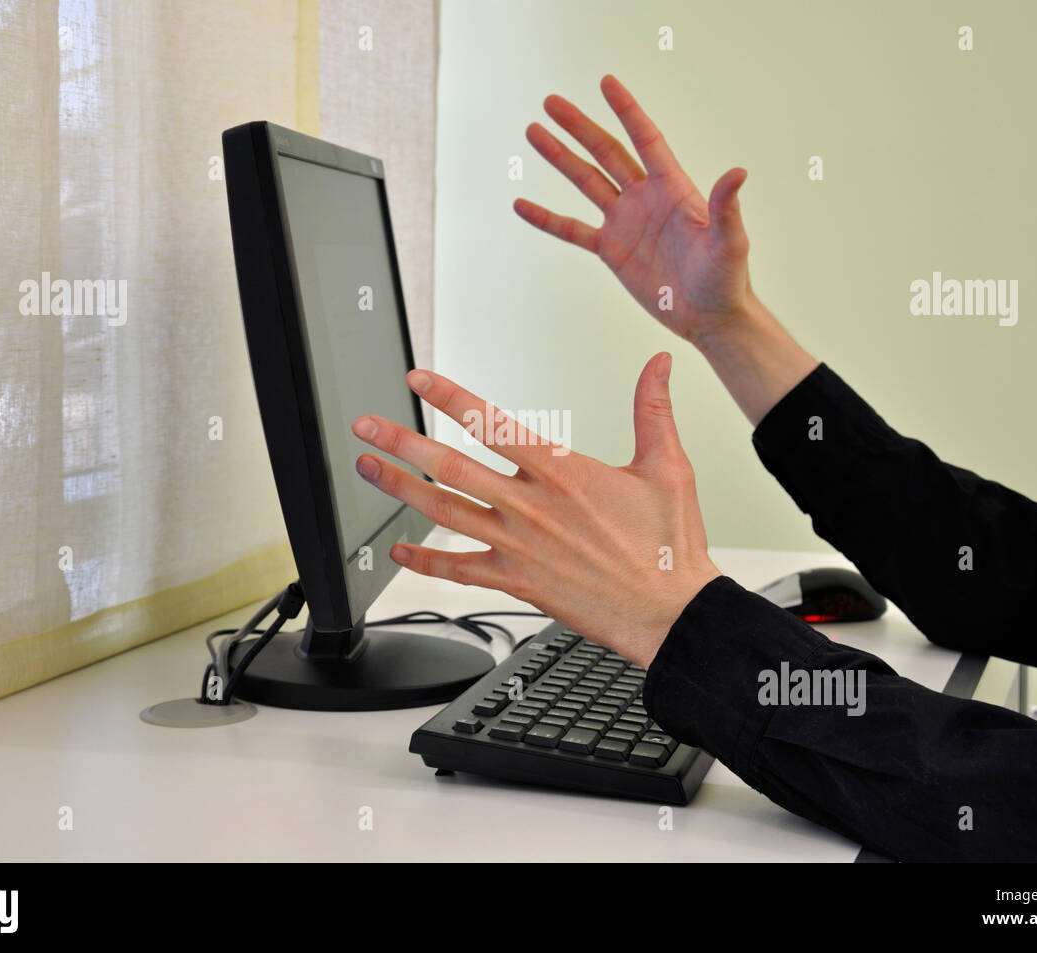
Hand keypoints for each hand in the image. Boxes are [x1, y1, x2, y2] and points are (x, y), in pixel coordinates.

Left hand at [351, 353, 721, 667]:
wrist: (669, 613)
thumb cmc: (669, 546)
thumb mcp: (667, 467)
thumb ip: (653, 409)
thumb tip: (660, 363)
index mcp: (562, 472)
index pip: (492, 423)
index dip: (450, 397)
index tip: (419, 379)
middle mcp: (531, 508)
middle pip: (451, 467)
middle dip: (402, 442)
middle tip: (367, 425)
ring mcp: (519, 547)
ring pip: (445, 512)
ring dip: (400, 489)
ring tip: (368, 468)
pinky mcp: (518, 583)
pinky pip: (459, 570)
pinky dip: (425, 561)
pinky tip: (399, 551)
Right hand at [515, 74, 752, 343]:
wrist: (708, 317)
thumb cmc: (726, 278)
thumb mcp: (729, 241)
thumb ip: (725, 207)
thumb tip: (738, 172)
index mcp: (672, 188)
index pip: (645, 139)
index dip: (626, 111)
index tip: (606, 83)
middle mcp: (645, 198)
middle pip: (606, 152)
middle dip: (579, 126)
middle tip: (551, 102)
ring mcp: (625, 222)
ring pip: (586, 181)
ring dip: (560, 158)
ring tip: (534, 132)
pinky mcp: (611, 250)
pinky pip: (573, 230)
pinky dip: (547, 218)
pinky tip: (522, 205)